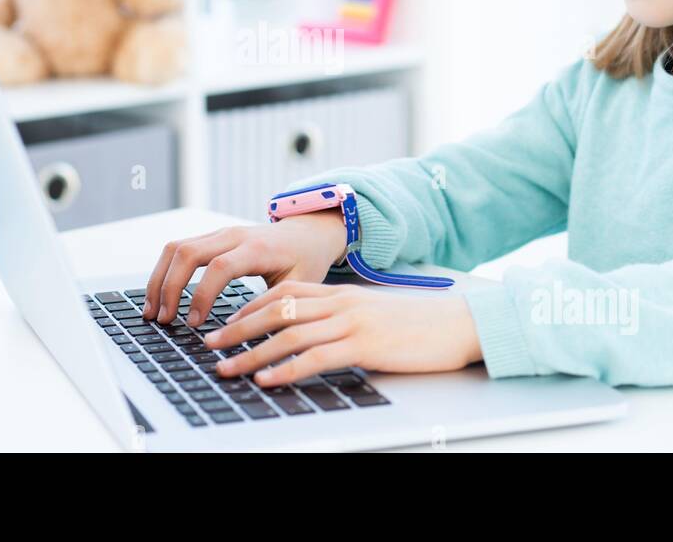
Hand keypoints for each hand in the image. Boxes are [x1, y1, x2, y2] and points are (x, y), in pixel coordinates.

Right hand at [143, 212, 346, 326]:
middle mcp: (233, 235)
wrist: (308, 232)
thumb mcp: (299, 287)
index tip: (193, 323)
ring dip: (159, 279)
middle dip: (169, 287)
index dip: (202, 294)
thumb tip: (241, 335)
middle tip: (163, 320)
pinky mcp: (211, 238)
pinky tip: (160, 296)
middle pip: (188, 252)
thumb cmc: (305, 261)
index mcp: (257, 248)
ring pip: (176, 248)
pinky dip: (164, 271)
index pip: (219, 267)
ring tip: (153, 311)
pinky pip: (179, 249)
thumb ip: (272, 306)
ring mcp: (219, 234)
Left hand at [204, 280, 483, 386]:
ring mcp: (352, 322)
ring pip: (288, 333)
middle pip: (276, 309)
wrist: (461, 324)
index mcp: (341, 293)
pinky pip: (315, 357)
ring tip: (226, 367)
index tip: (225, 322)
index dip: (249, 307)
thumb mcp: (374, 314)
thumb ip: (344, 319)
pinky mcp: (364, 345)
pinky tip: (266, 379)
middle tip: (211, 344)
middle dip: (238, 328)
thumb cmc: (421, 325)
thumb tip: (316, 336)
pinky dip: (285, 369)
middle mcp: (341, 302)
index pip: (284, 292)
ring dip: (251, 352)